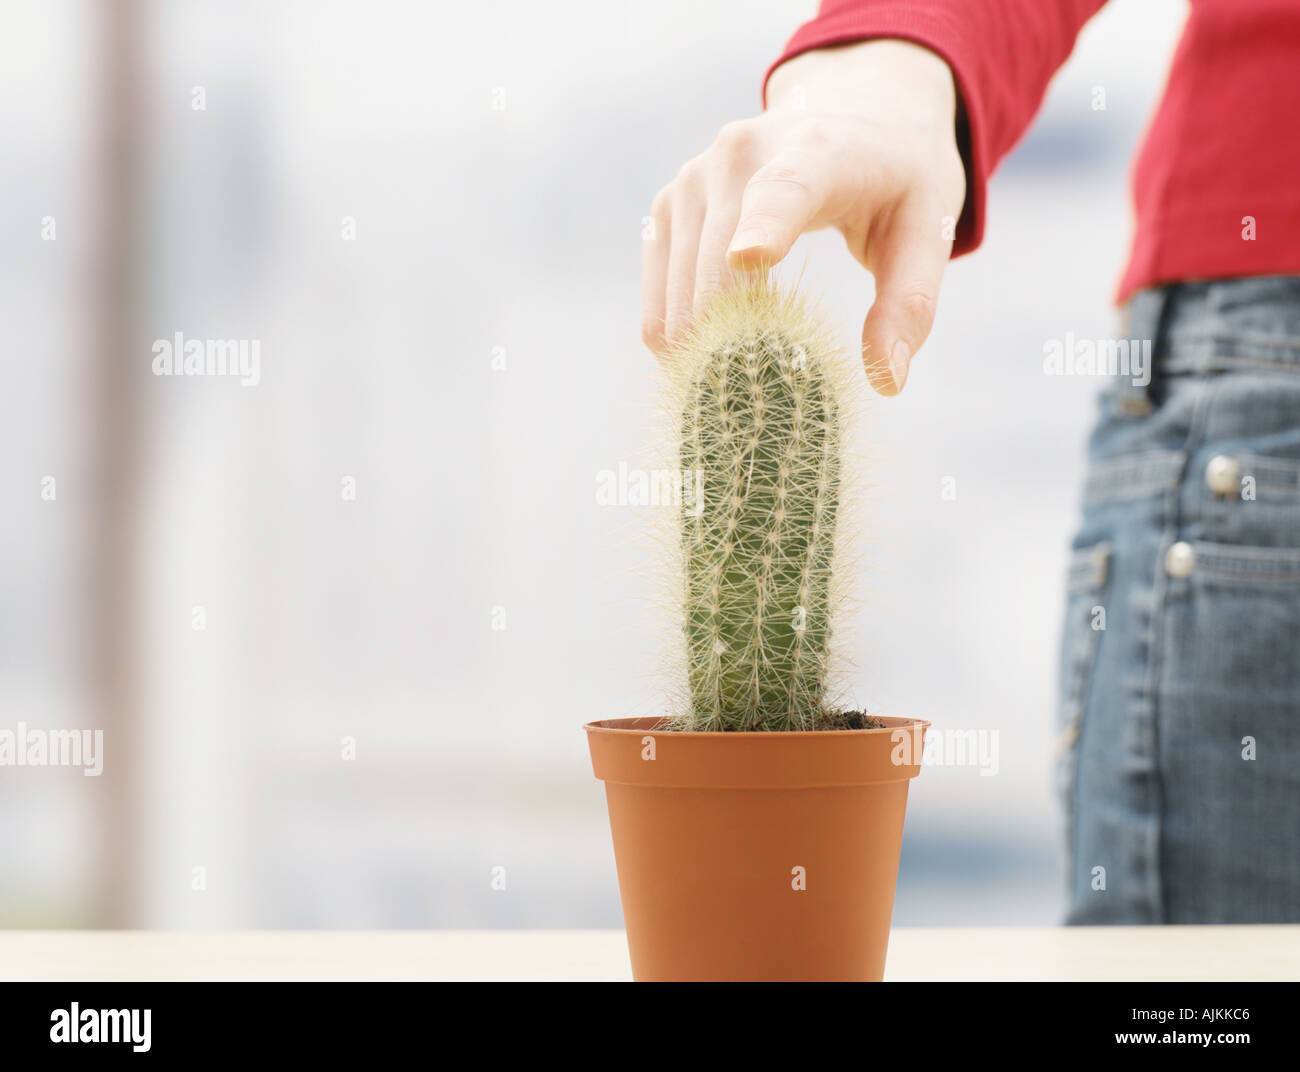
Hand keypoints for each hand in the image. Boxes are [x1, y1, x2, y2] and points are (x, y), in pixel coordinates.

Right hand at [641, 39, 966, 394]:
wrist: (852, 109)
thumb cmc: (898, 180)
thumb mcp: (928, 232)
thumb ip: (909, 306)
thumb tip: (887, 382)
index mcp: (818, 152)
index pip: (785, 189)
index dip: (765, 227)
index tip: (748, 260)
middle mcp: (740, 153)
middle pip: (718, 264)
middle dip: (734, 341)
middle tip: (761, 408)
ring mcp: (693, 178)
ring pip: (679, 288)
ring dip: (701, 345)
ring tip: (736, 385)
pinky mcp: (669, 204)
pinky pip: (658, 288)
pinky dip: (676, 330)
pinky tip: (704, 359)